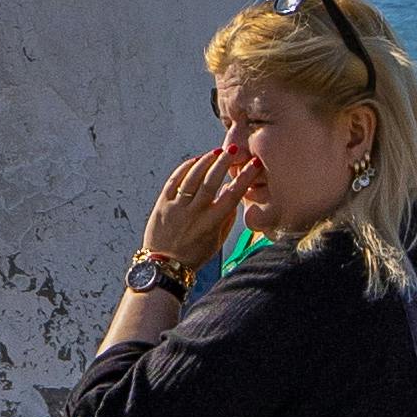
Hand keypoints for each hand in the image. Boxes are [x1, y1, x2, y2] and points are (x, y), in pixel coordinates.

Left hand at [136, 144, 247, 286]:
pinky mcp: (162, 204)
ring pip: (192, 177)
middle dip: (223, 162)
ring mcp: (177, 207)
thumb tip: (232, 192)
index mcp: (211, 223)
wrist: (164, 266)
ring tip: (216, 152)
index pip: (232, 196)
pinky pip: (174, 180)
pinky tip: (195, 161)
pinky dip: (185, 167)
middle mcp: (195, 213)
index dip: (244, 178)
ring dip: (205, 161)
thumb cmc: (194, 255)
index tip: (254, 164)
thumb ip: (228, 218)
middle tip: (233, 150)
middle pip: (211, 181)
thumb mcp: (218, 242)